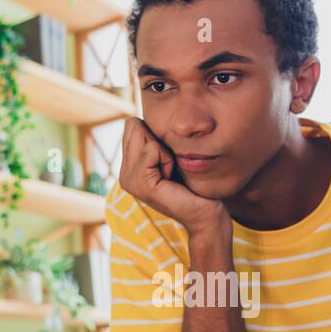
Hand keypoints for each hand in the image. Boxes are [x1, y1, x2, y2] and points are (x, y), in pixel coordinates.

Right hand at [119, 118, 227, 234]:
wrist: (207, 215)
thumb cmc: (195, 185)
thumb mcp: (171, 156)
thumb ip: (155, 140)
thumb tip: (146, 116)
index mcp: (129, 167)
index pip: (132, 125)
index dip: (156, 135)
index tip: (169, 160)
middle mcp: (124, 175)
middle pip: (134, 126)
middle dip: (158, 141)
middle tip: (171, 168)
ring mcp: (129, 181)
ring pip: (142, 134)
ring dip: (164, 151)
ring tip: (171, 173)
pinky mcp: (141, 185)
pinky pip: (151, 149)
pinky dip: (167, 158)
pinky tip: (172, 178)